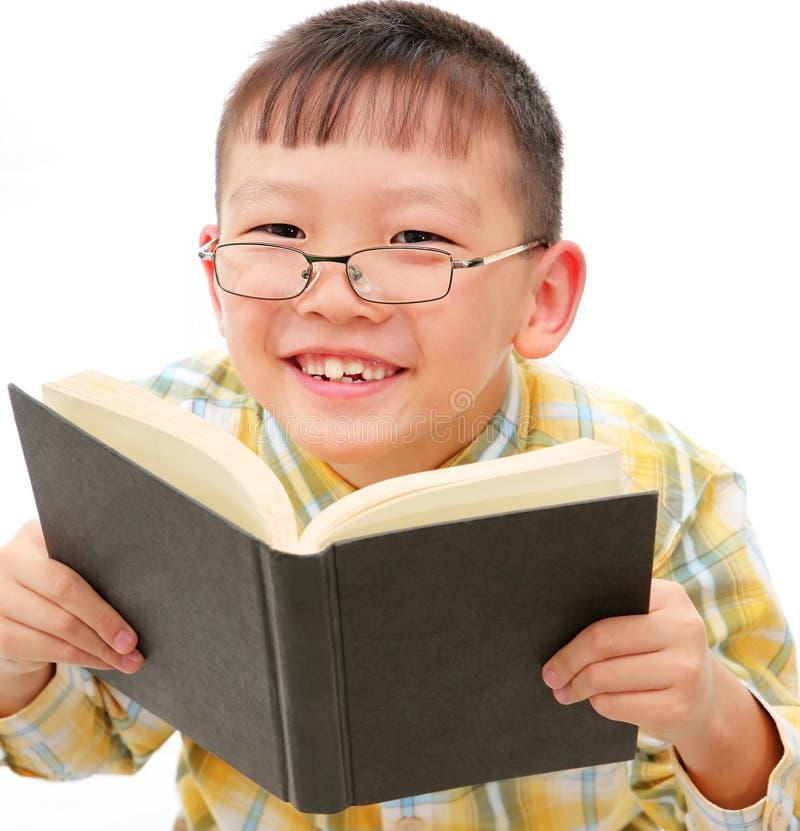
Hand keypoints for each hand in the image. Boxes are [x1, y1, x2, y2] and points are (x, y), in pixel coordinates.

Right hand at [0, 520, 142, 681]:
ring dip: (98, 647)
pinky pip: (43, 648)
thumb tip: (144, 592)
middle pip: (66, 590)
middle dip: (105, 620)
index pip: (78, 550)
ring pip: (58, 624)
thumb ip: (92, 566)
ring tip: (128, 660)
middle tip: (134, 643)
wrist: (11, 615)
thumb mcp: (68, 566)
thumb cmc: (54, 587)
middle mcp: (10, 560)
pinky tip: (102, 662)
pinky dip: (79, 658)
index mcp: (35, 535)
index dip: (109, 573)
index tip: (142, 595)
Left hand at [541, 578, 714, 747]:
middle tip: (550, 675)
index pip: (606, 611)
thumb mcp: (650, 621)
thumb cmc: (660, 652)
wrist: (708, 701)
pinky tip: (596, 701)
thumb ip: (615, 612)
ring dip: (577, 687)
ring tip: (564, 690)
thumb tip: (554, 622)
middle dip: (567, 661)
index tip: (547, 638)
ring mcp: (685, 671)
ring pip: (604, 678)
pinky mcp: (678, 709)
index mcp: (670, 598)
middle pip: (601, 643)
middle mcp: (684, 630)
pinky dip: (598, 704)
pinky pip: (615, 705)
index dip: (571, 631)